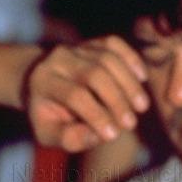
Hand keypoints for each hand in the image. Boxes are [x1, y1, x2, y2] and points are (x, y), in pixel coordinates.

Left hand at [25, 35, 149, 152]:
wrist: (39, 83)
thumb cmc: (47, 114)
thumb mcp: (48, 133)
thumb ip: (68, 138)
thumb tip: (95, 136)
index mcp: (44, 81)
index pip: (75, 95)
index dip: (96, 115)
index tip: (113, 136)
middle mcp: (58, 59)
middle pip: (94, 73)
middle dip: (117, 100)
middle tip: (131, 124)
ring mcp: (77, 48)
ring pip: (108, 58)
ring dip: (129, 83)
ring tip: (141, 106)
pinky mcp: (92, 43)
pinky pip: (114, 44)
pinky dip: (131, 58)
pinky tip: (142, 78)